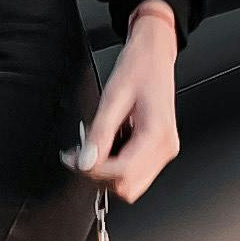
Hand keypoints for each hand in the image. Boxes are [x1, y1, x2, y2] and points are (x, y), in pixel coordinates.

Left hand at [70, 6, 179, 206]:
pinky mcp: (158, 149)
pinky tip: (105, 146)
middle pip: (128, 187)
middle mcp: (165, 147)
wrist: (155, 53)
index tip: (74, 158)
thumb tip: (85, 162)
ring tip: (91, 148)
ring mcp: (164, 150)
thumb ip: (99, 133)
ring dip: (106, 173)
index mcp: (157, 134)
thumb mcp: (113, 96)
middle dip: (99, 176)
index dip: (93, 171)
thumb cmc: (139, 67)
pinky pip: (134, 171)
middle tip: (79, 155)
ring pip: (131, 185)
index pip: (122, 173)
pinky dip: (114, 166)